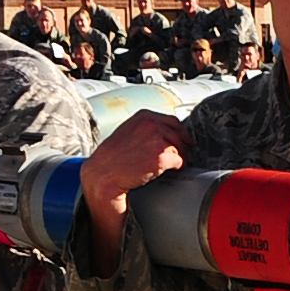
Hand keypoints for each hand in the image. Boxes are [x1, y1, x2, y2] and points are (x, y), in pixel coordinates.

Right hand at [78, 110, 189, 276]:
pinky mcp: (161, 156)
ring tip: (173, 166)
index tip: (186, 139)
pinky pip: (179, 161)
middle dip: (182, 146)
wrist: (104, 174)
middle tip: (184, 155)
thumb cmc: (111, 158)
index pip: (171, 121)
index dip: (180, 132)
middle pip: (178, 134)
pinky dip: (177, 167)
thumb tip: (160, 135)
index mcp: (143, 116)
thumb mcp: (127, 133)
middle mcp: (151, 124)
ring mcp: (157, 139)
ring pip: (179, 148)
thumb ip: (144, 130)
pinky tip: (168, 171)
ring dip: (179, 158)